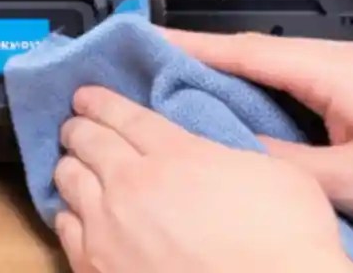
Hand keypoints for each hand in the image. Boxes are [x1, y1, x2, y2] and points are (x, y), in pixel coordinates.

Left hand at [52, 86, 352, 272]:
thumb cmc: (286, 246)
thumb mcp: (276, 175)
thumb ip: (233, 155)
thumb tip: (219, 156)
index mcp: (177, 154)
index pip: (123, 114)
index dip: (100, 101)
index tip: (86, 96)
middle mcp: (133, 185)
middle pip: (87, 140)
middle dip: (79, 128)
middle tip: (77, 126)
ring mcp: (109, 228)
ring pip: (68, 180)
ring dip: (70, 167)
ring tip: (73, 165)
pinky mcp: (97, 267)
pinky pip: (65, 229)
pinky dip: (68, 214)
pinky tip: (75, 214)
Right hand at [164, 31, 352, 246]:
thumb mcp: (350, 185)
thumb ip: (282, 160)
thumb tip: (232, 143)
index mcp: (345, 71)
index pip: (250, 50)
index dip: (194, 45)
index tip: (153, 38)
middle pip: (274, 51)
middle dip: (221, 62)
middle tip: (172, 74)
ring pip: (304, 64)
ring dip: (262, 79)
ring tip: (219, 98)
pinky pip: (333, 74)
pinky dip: (299, 89)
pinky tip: (286, 114)